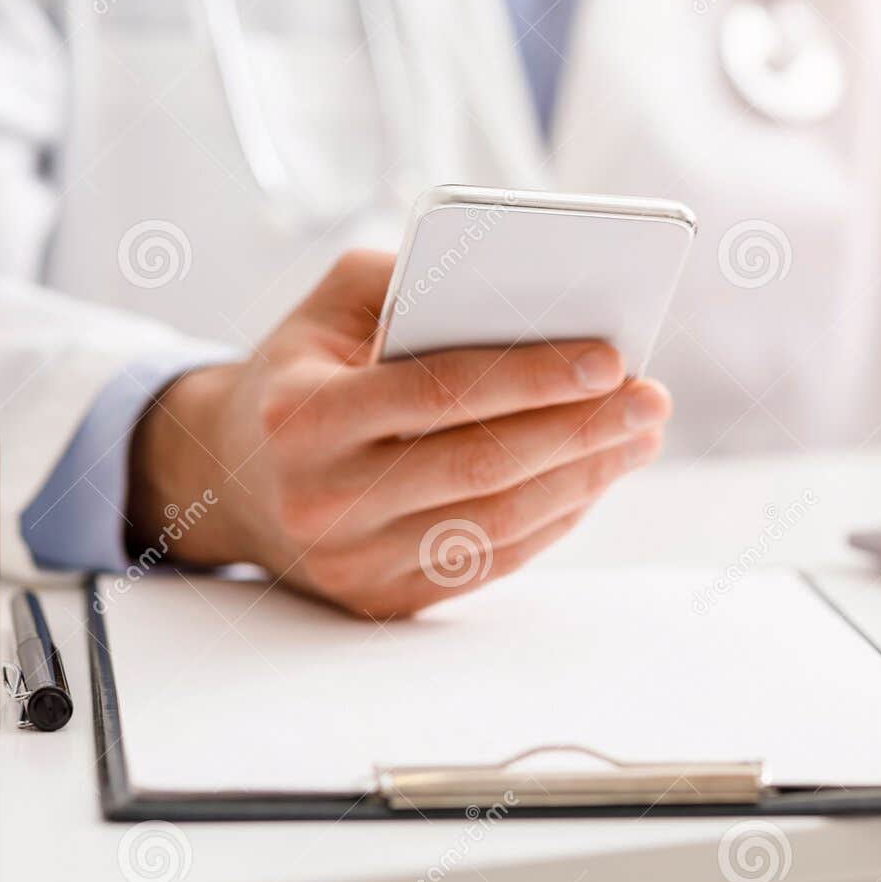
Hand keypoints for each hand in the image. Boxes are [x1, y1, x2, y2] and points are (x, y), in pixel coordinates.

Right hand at [127, 249, 670, 616]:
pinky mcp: (381, 598)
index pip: (440, 391)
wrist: (228, 476)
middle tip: (651, 399)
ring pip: (497, 522)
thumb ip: (418, 283)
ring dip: (585, 478)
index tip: (612, 356)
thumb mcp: (334, 304)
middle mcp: (321, 496)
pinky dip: (554, 517)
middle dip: (583, 429)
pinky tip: (594, 477)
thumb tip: (531, 296)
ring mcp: (350, 560)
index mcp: (302, 413)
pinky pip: (490, 560)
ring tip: (639, 436)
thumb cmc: (301, 372)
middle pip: (482, 463)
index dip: (535, 375)